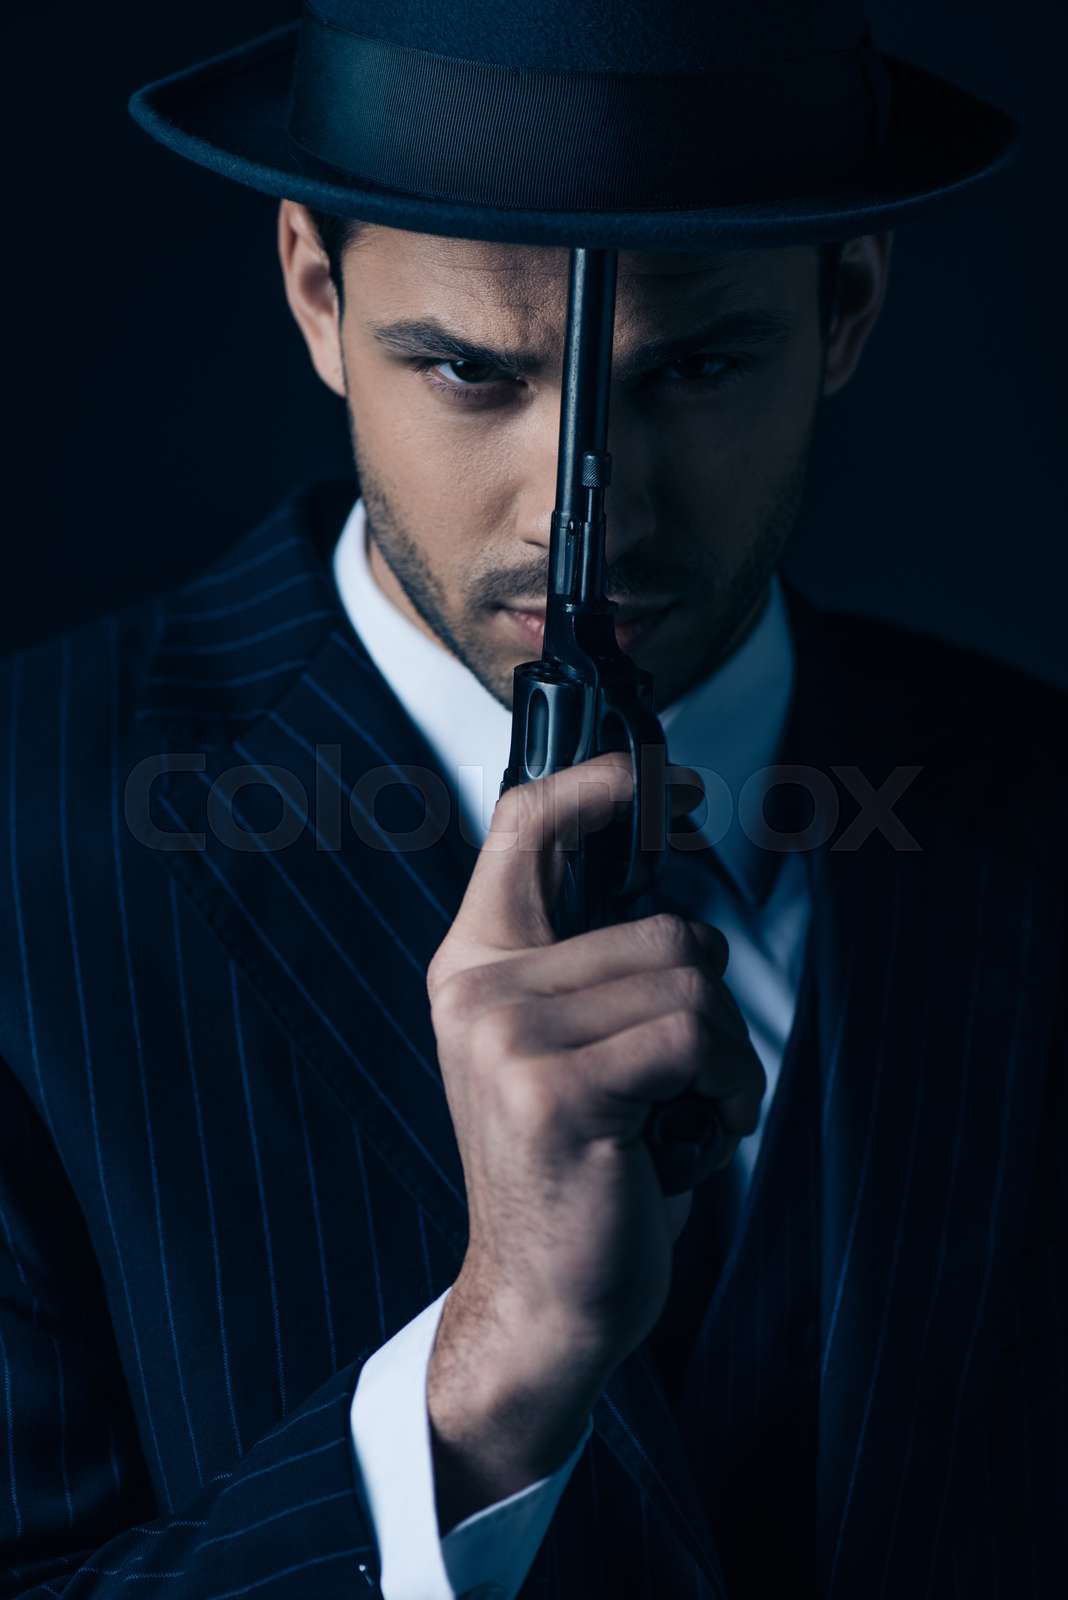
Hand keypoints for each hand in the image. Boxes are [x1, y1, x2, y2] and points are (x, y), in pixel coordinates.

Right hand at [424, 752, 765, 1527]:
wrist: (544, 1292)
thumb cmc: (579, 1159)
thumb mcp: (565, 1042)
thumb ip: (590, 956)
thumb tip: (669, 858)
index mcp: (476, 964)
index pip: (526, 826)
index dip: (603, 783)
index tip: (669, 780)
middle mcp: (479, 989)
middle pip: (663, 924)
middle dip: (710, 1001)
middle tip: (685, 1071)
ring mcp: (506, 1038)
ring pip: (690, 979)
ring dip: (725, 1052)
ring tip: (686, 1109)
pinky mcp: (554, 1092)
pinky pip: (695, 1036)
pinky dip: (729, 1086)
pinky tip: (697, 1134)